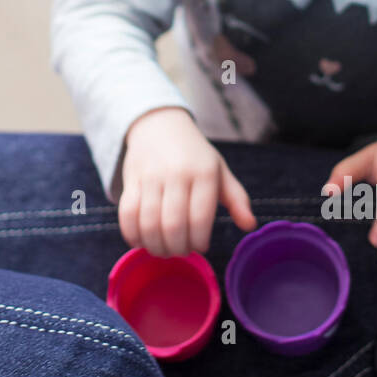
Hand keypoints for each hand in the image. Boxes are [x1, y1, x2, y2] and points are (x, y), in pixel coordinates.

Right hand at [119, 107, 256, 256]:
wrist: (160, 125)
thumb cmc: (195, 155)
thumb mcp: (220, 171)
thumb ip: (237, 199)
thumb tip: (249, 225)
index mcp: (204, 173)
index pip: (199, 218)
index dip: (198, 241)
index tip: (200, 246)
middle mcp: (177, 174)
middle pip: (172, 225)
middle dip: (176, 248)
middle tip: (180, 251)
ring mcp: (151, 176)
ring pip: (148, 222)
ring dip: (154, 245)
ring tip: (162, 249)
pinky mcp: (131, 179)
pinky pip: (127, 213)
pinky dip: (131, 233)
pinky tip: (140, 240)